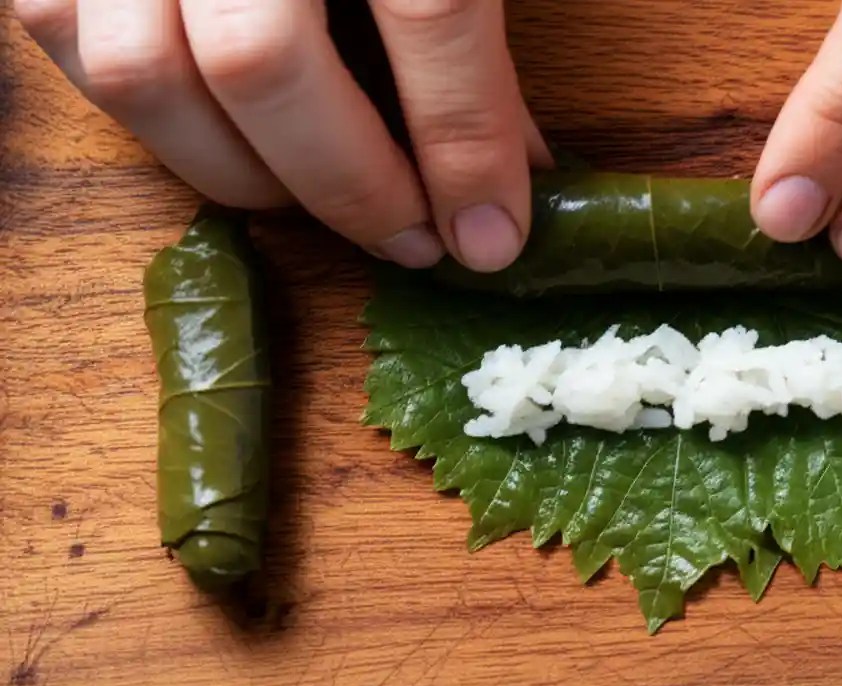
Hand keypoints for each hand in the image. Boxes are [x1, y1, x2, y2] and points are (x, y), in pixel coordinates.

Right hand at [16, 0, 550, 270]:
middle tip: (408, 238)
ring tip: (310, 199)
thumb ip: (478, 28)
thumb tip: (512, 169)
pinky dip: (147, 111)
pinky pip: (61, 32)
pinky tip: (222, 131)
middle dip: (348, 186)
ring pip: (144, 73)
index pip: (429, 12)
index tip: (491, 237)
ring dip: (237, 174)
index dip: (466, 144)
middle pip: (261, 61)